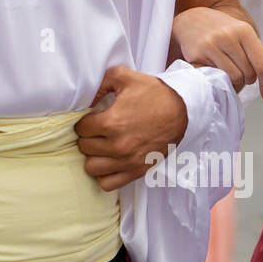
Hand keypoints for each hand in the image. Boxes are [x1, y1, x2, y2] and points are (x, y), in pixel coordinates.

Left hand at [75, 66, 188, 190]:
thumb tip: (84, 97)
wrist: (182, 111)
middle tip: (97, 131)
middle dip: (88, 137)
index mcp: (111, 123)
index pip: (80, 129)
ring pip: (92, 168)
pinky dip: (104, 175)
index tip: (92, 119)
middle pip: (84, 148)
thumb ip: (100, 82)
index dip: (84, 122)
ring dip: (94, 156)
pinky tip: (109, 162)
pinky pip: (108, 184)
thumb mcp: (125, 77)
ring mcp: (127, 161)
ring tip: (101, 147)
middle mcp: (118, 145)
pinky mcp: (137, 171)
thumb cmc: (154, 94)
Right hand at [171, 7, 262, 101]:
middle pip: (248, 74)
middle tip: (241, 72)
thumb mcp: (247, 40)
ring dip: (234, 81)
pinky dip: (219, 78)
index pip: (262, 64)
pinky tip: (216, 70)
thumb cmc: (224, 32)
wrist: (192, 20)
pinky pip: (215, 77)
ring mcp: (211, 44)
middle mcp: (228, 36)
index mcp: (245, 31)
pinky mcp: (197, 53)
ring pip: (233, 77)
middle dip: (248, 79)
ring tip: (230, 72)